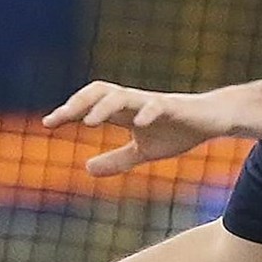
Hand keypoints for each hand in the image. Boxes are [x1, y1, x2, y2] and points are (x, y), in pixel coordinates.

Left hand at [44, 80, 233, 175]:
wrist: (213, 120)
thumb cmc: (177, 130)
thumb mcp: (143, 151)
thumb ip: (116, 159)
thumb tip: (86, 169)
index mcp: (125, 112)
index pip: (91, 105)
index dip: (69, 111)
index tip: (48, 123)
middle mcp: (135, 103)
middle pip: (101, 92)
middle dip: (80, 102)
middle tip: (61, 117)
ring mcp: (154, 102)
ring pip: (124, 95)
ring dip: (105, 106)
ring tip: (89, 121)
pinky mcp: (176, 107)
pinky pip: (158, 106)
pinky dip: (147, 113)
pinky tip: (138, 124)